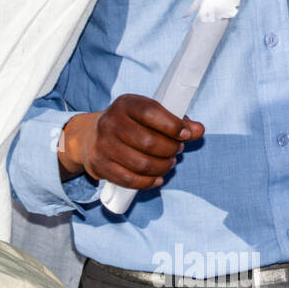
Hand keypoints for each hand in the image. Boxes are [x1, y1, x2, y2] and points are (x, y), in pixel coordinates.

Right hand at [58, 94, 203, 189]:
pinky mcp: (99, 165)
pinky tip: (157, 178)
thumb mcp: (148, 115)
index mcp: (125, 104)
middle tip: (176, 151)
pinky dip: (148, 182)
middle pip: (148, 142)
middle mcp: (110, 123)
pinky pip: (128, 179)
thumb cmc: (128, 124)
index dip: (173, 126)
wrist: (89, 137)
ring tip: (168, 164)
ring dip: (161, 167)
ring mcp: (103, 145)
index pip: (151, 113)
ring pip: (141, 164)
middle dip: (170, 150)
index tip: (187, 136)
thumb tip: (198, 131)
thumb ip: (175, 121)